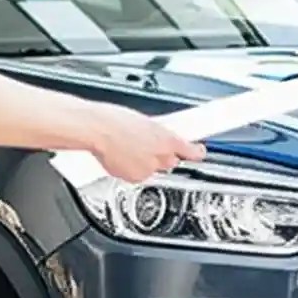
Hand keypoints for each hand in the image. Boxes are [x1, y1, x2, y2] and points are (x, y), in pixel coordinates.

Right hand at [91, 104, 205, 183]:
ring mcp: (147, 169)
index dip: (196, 152)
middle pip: (171, 160)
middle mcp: (161, 157)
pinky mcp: (134, 178)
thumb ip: (157, 133)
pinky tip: (123, 156)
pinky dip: (133, 168)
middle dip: (163, 155)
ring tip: (130, 148)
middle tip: (149, 145)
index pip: (191, 151)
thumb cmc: (116, 119)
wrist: (97, 130)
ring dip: (147, 161)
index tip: (199, 151)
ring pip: (153, 168)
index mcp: (167, 139)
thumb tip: (159, 136)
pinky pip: (138, 174)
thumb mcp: (145, 121)